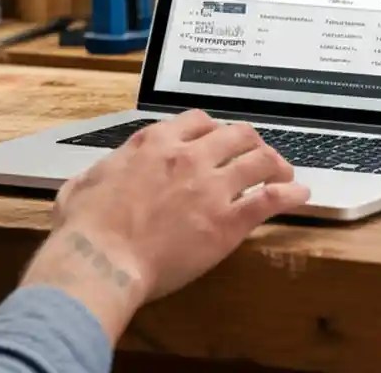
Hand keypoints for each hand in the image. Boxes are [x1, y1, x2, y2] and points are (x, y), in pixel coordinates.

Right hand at [20, 110, 308, 340]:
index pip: (197, 121)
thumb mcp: (80, 186)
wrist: (101, 260)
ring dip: (276, 164)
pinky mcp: (228, 220)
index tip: (218, 139)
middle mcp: (188, 156)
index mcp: (153, 144)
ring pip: (260, 159)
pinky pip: (270, 198)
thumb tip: (90, 179)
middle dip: (250, 142)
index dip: (213, 129)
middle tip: (257, 154)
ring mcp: (212, 186)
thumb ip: (95, 174)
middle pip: (236, 134)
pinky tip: (300, 195)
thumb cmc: (84, 230)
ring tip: (285, 173)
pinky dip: (290, 194)